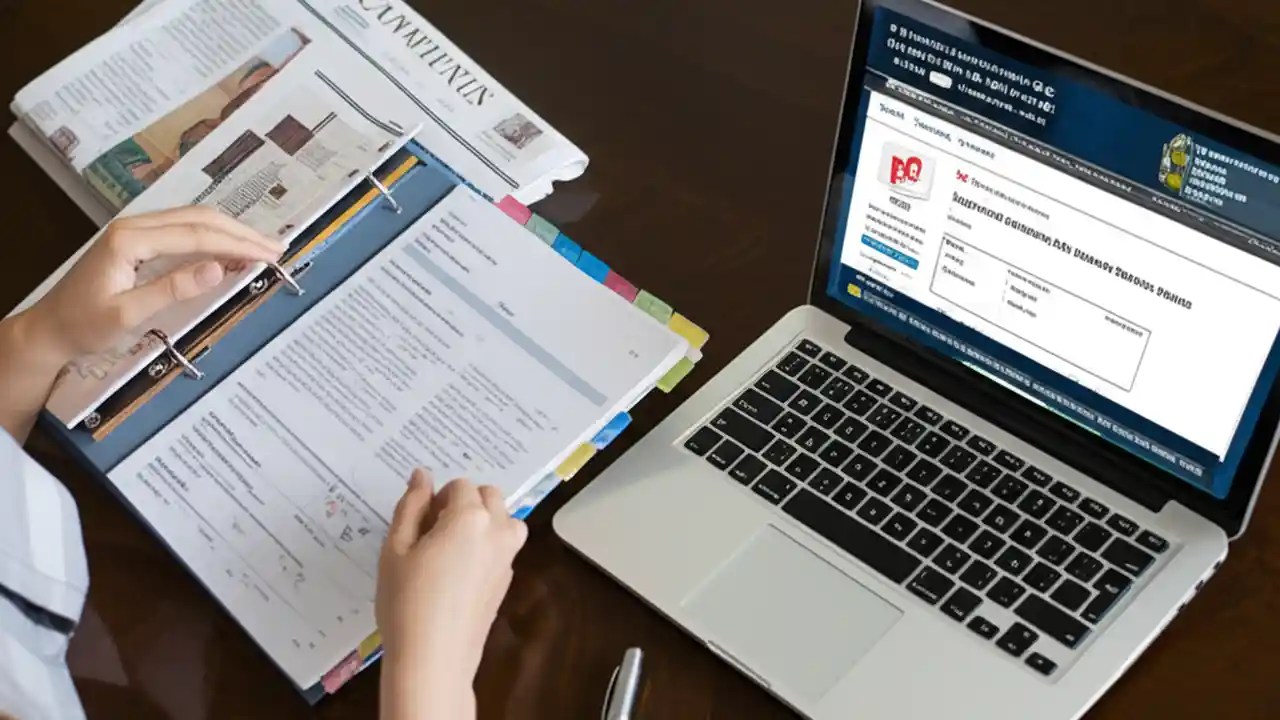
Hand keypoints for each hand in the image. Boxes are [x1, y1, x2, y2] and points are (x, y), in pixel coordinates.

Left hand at [22, 206, 281, 361]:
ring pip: (193, 220)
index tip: (269, 254)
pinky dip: (213, 238)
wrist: (50, 329)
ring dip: (230, 232)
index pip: (196, 235)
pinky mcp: (139, 242)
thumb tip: (218, 269)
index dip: (237, 243)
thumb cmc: (84, 326)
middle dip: (241, 232)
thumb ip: (172, 289)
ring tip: (262, 247)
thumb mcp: (128, 315)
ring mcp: (136, 231)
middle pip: (199, 218)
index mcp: (130, 240)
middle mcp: (134, 226)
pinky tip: (231, 250)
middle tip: (277, 248)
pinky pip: (183, 231)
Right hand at [376, 470, 527, 719]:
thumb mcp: (395, 548)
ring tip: (448, 549)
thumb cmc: (406, 601)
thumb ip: (411, 505)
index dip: (437, 498)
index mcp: (471, 517)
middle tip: (431, 532)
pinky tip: (457, 574)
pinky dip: (485, 546)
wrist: (433, 658)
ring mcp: (508, 557)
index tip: (419, 523)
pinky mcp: (508, 580)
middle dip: (464, 504)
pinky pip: (502, 547)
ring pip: (504, 520)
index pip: (460, 485)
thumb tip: (421, 475)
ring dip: (482, 522)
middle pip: (489, 496)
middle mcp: (499, 531)